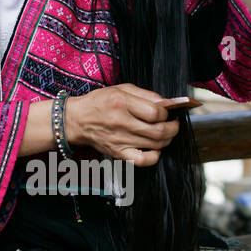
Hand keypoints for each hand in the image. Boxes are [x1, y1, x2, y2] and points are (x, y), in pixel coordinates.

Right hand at [66, 84, 188, 165]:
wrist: (77, 120)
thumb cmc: (99, 103)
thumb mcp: (121, 89)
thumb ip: (145, 95)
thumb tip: (167, 103)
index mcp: (122, 103)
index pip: (155, 113)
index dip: (166, 113)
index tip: (167, 112)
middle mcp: (121, 122)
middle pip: (158, 131)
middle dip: (172, 128)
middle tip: (173, 124)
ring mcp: (120, 140)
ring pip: (154, 145)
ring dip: (166, 140)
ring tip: (166, 134)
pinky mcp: (117, 153)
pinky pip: (141, 160)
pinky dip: (154, 157)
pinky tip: (155, 149)